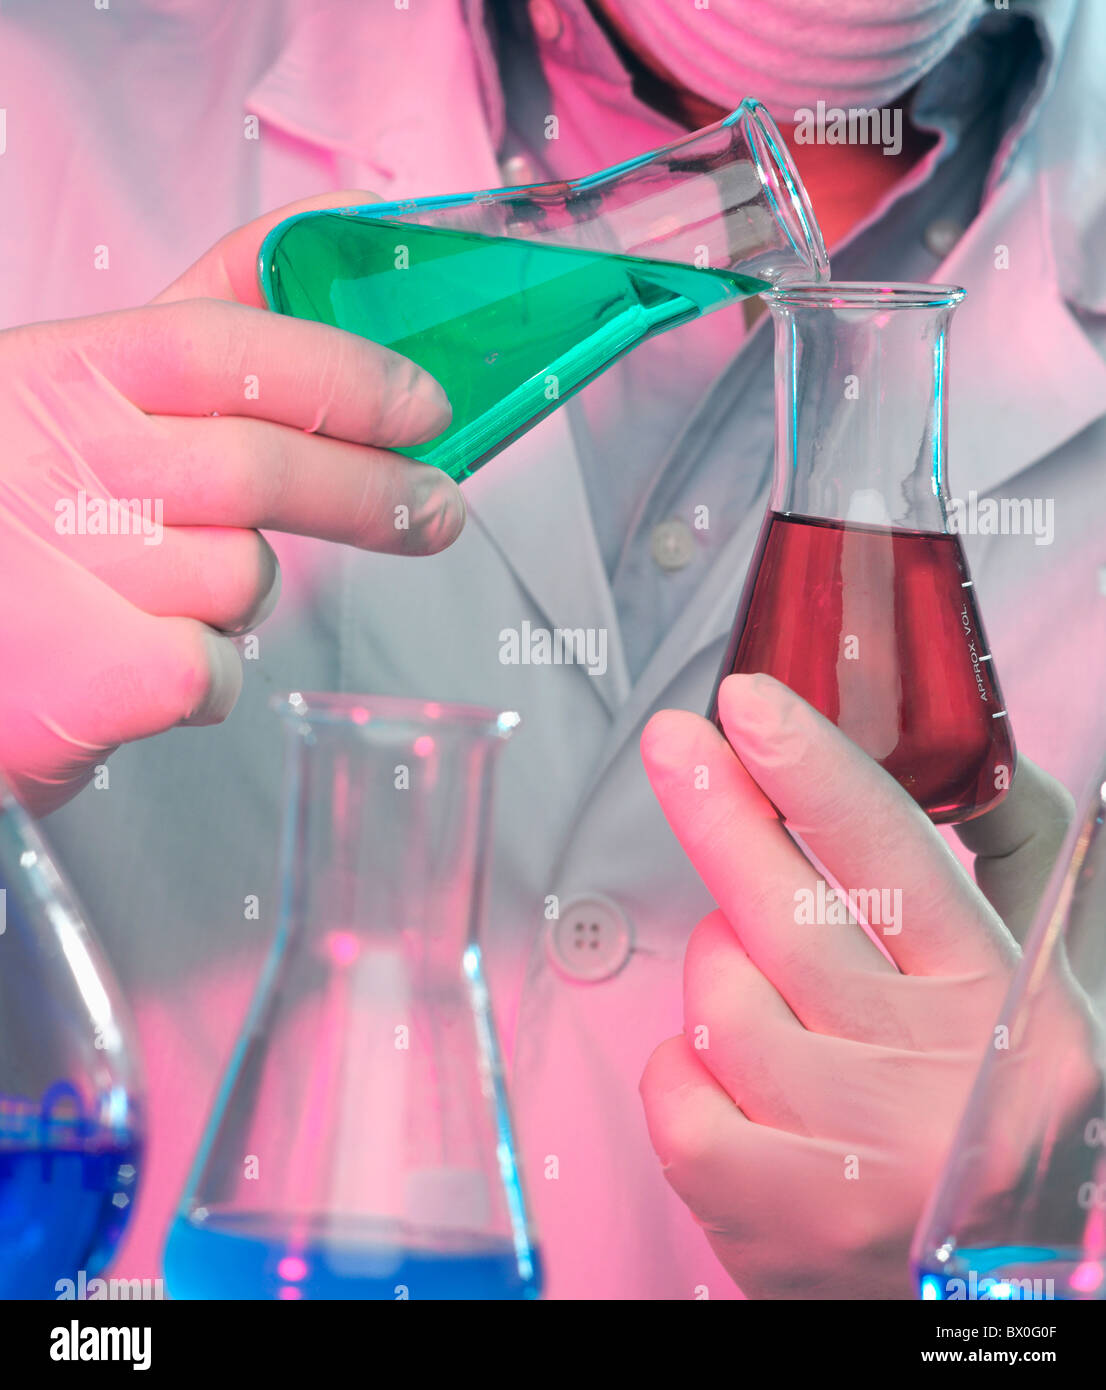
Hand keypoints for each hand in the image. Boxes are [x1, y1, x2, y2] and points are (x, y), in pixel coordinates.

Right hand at [0, 193, 460, 812]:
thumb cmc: (13, 506)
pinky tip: (144, 660)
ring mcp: (67, 566)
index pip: (221, 348)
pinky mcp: (84, 674)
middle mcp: (57, 461)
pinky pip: (212, 669)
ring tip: (165, 590)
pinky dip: (202, 675)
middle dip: (371, 494)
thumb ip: (194, 324)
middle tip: (432, 510)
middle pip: (260, 469)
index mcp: (55, 375)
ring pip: (242, 576)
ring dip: (238, 593)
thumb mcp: (75, 389)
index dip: (342, 374)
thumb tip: (318, 233)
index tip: (424, 407)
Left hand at [638, 673, 1074, 1298]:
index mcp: (1001, 1003)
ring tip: (777, 1012)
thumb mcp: (1029, 990)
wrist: (974, 1284)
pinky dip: (679, 1071)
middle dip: (719, 811)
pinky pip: (674, 1091)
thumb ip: (998, 876)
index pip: (895, 861)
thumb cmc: (981, 1109)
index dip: (812, 769)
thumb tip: (973, 767)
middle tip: (675, 745)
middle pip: (787, 916)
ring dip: (720, 981)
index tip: (748, 703)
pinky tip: (730, 1083)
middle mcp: (940, 1080)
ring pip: (717, 1001)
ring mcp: (860, 1159)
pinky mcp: (782, 1221)